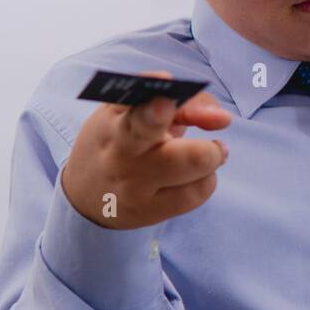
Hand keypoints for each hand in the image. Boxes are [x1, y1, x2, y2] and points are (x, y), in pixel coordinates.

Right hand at [61, 70, 232, 229]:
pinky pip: (197, 192)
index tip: (168, 98)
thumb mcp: (137, 111)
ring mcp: (133, 184)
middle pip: (159, 140)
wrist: (88, 194)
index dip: (154, 103)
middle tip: (220, 122)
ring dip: (213, 153)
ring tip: (208, 152)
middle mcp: (121, 151)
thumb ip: (183, 102)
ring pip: (194, 162)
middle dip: (187, 124)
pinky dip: (207, 178)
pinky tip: (195, 175)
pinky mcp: (148, 211)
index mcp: (116, 118)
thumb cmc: (123, 140)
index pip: (134, 107)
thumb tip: (221, 119)